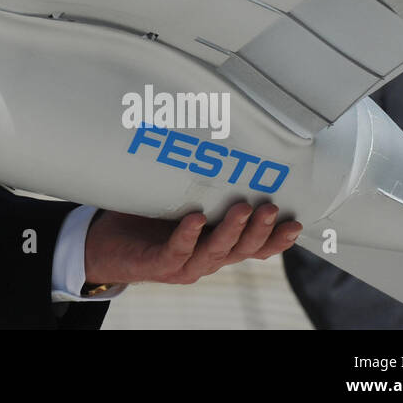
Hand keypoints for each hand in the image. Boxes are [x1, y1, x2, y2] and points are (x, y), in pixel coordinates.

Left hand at [84, 202, 300, 286]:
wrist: (105, 244)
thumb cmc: (145, 218)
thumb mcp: (179, 198)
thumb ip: (199, 181)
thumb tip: (218, 137)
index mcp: (216, 243)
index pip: (254, 246)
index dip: (276, 239)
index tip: (296, 223)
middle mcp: (205, 257)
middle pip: (242, 249)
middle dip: (260, 230)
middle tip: (270, 208)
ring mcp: (183, 263)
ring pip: (215, 252)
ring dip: (231, 232)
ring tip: (243, 209)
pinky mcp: (158, 264)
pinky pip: (177, 251)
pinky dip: (187, 236)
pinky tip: (195, 219)